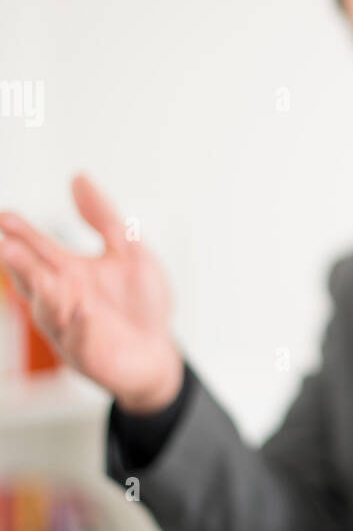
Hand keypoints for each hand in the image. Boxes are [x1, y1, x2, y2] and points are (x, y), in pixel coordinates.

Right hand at [0, 175, 182, 412]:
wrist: (158, 350)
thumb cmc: (140, 302)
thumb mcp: (129, 251)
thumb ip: (104, 218)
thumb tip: (78, 177)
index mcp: (67, 270)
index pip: (37, 246)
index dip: (19, 231)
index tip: (4, 217)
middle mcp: (62, 296)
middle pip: (33, 277)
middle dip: (18, 263)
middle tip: (6, 246)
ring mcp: (70, 326)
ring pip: (48, 309)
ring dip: (44, 293)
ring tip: (40, 276)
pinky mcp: (87, 353)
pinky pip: (80, 339)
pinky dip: (80, 326)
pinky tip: (83, 311)